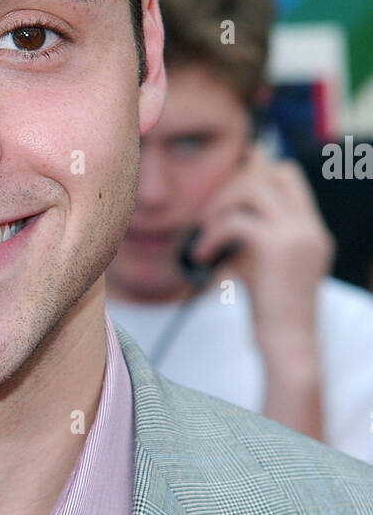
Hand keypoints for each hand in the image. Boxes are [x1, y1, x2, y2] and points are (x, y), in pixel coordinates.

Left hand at [190, 143, 334, 360]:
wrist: (288, 344)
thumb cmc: (271, 314)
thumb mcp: (261, 266)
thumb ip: (249, 237)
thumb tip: (219, 216)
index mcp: (311, 230)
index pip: (288, 176)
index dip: (256, 170)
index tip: (226, 184)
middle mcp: (309, 227)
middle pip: (274, 172)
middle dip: (235, 184)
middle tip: (209, 215)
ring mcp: (297, 234)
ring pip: (255, 188)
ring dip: (220, 206)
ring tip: (203, 235)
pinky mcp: (276, 247)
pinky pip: (236, 221)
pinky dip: (212, 234)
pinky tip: (201, 256)